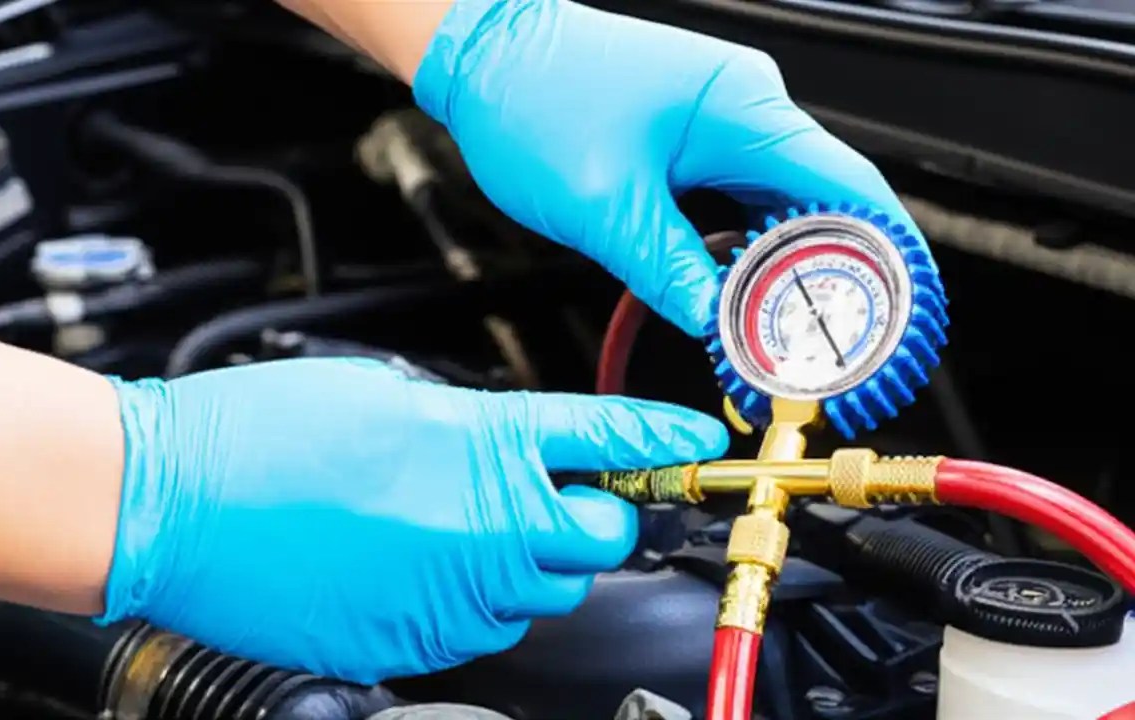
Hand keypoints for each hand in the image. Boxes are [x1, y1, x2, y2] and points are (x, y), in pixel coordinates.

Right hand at [99, 358, 727, 683]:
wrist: (171, 500)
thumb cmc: (260, 434)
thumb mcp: (384, 391)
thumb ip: (470, 423)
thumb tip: (515, 448)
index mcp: (479, 444)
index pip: (609, 444)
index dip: (664, 442)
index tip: (697, 442)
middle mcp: (480, 529)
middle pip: (600, 541)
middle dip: (594, 519)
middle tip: (558, 498)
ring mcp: (447, 597)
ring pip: (541, 593)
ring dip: (524, 562)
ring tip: (453, 527)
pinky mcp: (409, 645)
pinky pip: (477, 630)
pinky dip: (467, 600)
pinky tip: (412, 565)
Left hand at [413, 0, 921, 336]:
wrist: (484, 52)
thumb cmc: (533, 101)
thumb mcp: (604, 206)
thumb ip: (668, 271)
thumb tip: (714, 324)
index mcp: (743, 112)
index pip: (848, 189)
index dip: (887, 255)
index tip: (907, 310)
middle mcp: (746, 108)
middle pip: (824, 202)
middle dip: (837, 275)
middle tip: (840, 342)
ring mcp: (722, 120)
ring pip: (781, 205)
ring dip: (788, 265)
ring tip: (791, 329)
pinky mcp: (694, 136)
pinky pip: (742, 198)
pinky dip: (749, 246)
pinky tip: (742, 288)